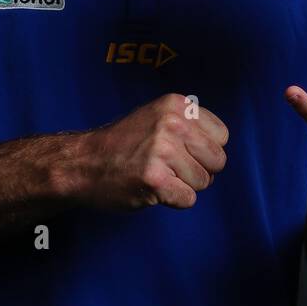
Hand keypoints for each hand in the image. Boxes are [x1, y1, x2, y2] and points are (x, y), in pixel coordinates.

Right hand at [73, 93, 228, 210]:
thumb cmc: (123, 143)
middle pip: (218, 160)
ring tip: (160, 176)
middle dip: (201, 170)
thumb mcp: (157, 116)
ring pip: (204, 182)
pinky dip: (174, 200)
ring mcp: (163, 152)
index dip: (206, 149)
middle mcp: (172, 124)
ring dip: (185, 186)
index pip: (222, 135)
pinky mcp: (155, 180)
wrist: (84, 162)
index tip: (186, 152)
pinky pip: (188, 199)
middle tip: (174, 169)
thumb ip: (188, 124)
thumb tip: (219, 145)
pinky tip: (154, 188)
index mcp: (177, 105)